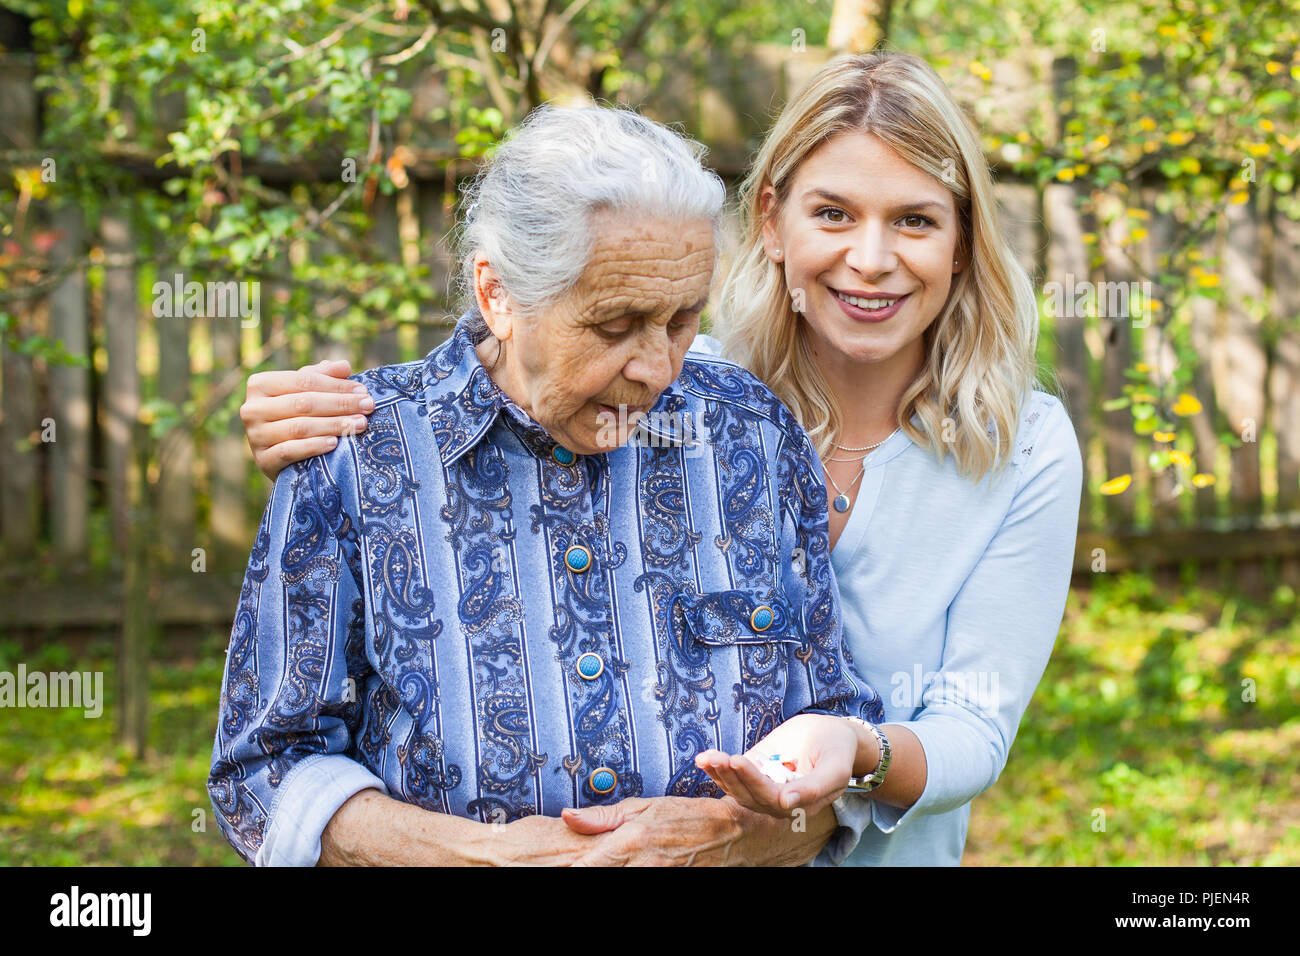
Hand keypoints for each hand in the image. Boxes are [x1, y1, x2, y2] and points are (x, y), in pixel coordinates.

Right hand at [241, 359, 374, 479]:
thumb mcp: (306, 391)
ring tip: (360, 424)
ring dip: (334, 425)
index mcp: (260, 384)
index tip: (363, 391)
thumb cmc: (296, 416)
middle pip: (303, 403)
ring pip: (299, 427)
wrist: (281, 458)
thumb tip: (344, 366)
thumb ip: (323, 376)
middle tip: (368, 407)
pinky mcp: (262, 460)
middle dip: (340, 404)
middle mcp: (251, 409)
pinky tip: (334, 444)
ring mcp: (255, 436)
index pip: (303, 380)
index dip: (336, 385)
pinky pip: (290, 451)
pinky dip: (313, 447)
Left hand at [559, 794, 834, 865]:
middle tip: (553, 868)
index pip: (585, 867)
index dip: (566, 870)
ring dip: (603, 875)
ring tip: (584, 869)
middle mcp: (642, 865)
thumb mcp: (644, 807)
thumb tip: (566, 816)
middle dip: (580, 871)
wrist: (736, 835)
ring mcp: (658, 878)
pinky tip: (624, 872)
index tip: (542, 867)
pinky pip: (641, 887)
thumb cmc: (688, 816)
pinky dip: (627, 878)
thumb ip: (602, 817)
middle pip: (598, 876)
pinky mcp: (670, 884)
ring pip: (618, 883)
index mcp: (631, 840)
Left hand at [694, 714, 863, 818]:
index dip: (752, 780)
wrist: (832, 736)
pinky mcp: (755, 773)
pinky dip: (717, 769)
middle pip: (749, 796)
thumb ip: (814, 787)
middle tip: (716, 756)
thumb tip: (786, 803)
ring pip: (737, 789)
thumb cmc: (838, 751)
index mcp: (801, 805)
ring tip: (707, 757)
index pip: (771, 797)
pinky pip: (733, 777)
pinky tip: (703, 759)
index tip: (737, 759)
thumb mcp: (835, 768)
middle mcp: (779, 802)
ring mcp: (764, 787)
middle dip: (731, 776)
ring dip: (719, 774)